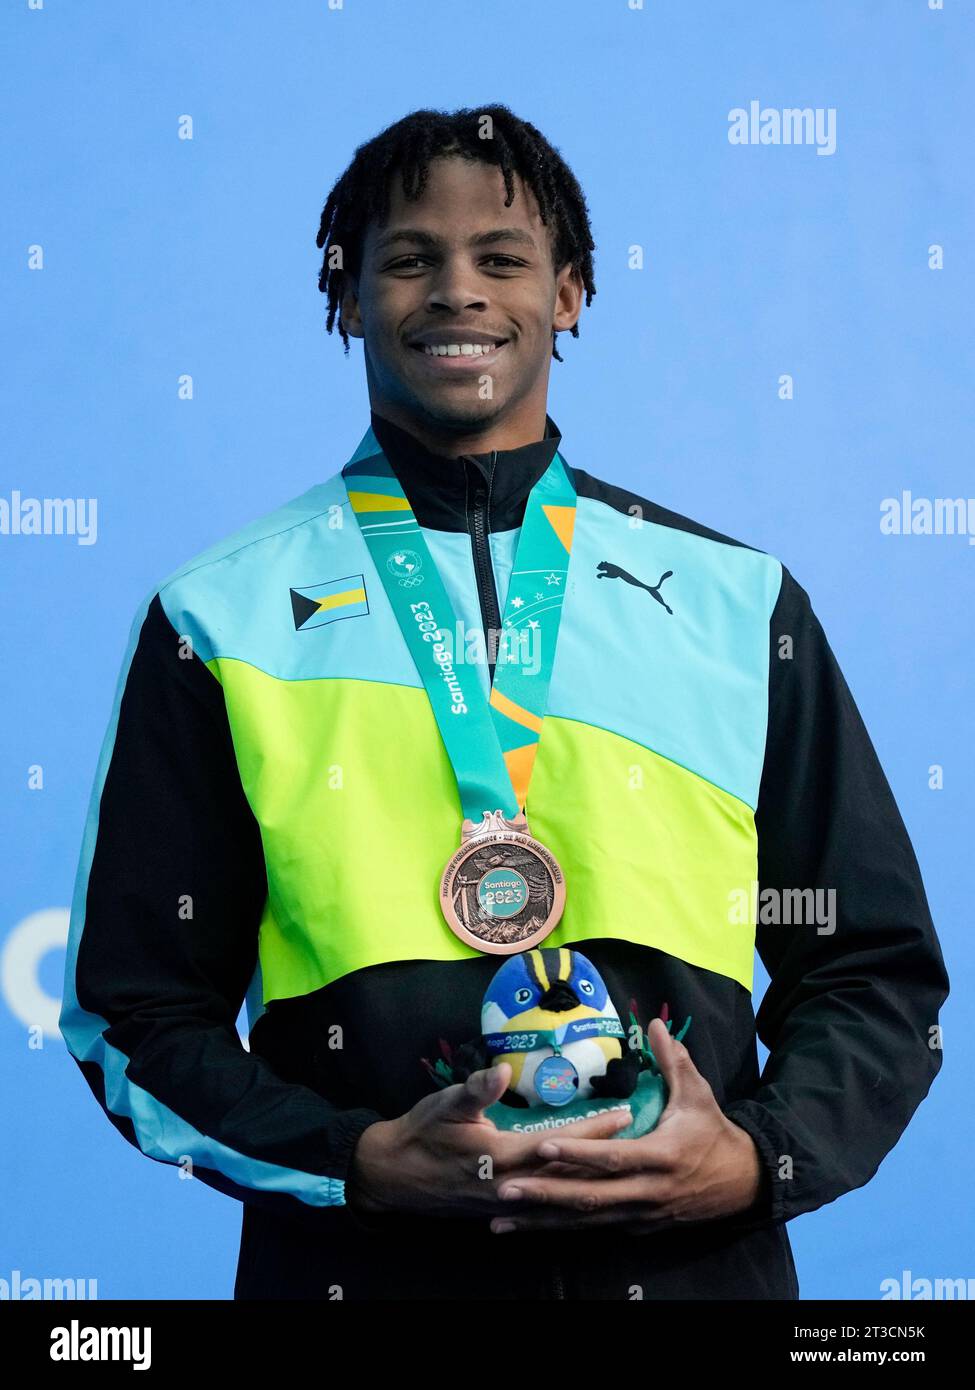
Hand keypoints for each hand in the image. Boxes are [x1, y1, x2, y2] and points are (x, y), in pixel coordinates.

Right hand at [345, 1062, 631, 1221]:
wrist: (392, 1175)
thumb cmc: (420, 1132)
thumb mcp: (443, 1104)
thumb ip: (476, 1089)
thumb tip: (502, 1071)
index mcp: (500, 1157)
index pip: (558, 1143)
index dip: (591, 1129)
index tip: (623, 1113)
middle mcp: (509, 1186)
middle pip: (568, 1172)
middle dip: (605, 1154)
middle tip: (639, 1136)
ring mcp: (506, 1202)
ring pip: (560, 1193)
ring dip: (592, 1175)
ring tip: (624, 1159)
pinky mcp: (502, 1209)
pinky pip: (545, 1205)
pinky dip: (570, 1195)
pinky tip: (589, 1189)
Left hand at [488, 1018, 764, 1233]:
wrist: (743, 1184)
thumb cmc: (713, 1132)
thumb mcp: (698, 1094)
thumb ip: (674, 1060)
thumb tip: (656, 1023)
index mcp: (661, 1156)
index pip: (612, 1157)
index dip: (577, 1153)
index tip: (542, 1145)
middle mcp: (647, 1192)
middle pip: (589, 1197)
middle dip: (545, 1194)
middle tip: (504, 1189)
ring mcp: (640, 1215)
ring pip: (586, 1220)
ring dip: (543, 1221)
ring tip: (500, 1221)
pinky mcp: (637, 1227)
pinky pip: (595, 1228)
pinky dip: (562, 1229)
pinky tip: (530, 1229)